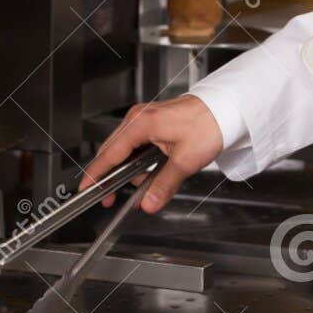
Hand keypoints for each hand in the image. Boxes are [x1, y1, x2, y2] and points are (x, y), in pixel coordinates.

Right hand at [78, 95, 223, 213]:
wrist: (227, 109)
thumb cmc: (209, 124)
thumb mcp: (185, 161)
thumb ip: (163, 185)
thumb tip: (149, 203)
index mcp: (141, 124)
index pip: (109, 154)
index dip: (96, 174)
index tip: (85, 189)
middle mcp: (139, 118)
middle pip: (113, 151)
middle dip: (109, 176)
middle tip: (107, 198)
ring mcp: (147, 119)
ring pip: (125, 149)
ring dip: (127, 170)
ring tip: (137, 190)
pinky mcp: (155, 122)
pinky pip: (137, 144)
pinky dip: (138, 162)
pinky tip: (148, 176)